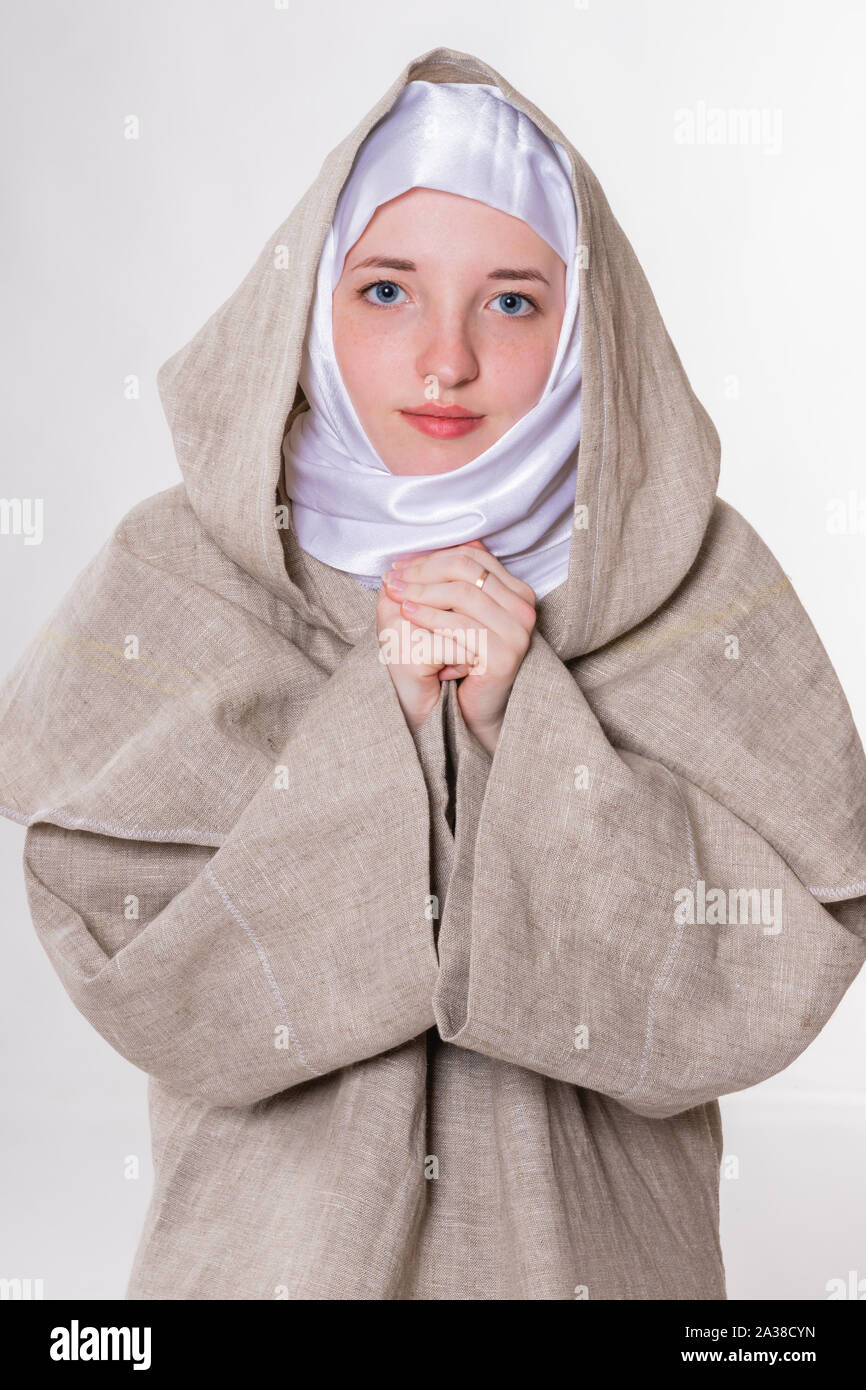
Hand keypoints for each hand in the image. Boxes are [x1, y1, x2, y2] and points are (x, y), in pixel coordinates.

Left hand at [381, 540, 536, 755]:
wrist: (474, 711)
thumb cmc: (459, 660)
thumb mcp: (451, 616)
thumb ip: (443, 584)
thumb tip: (410, 556)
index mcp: (516, 591)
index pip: (471, 556)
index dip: (431, 558)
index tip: (399, 566)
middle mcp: (524, 607)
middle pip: (466, 569)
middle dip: (423, 571)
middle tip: (392, 578)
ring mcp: (518, 631)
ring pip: (462, 593)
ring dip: (422, 591)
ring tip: (394, 594)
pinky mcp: (505, 655)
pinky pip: (461, 626)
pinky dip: (430, 617)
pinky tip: (407, 614)